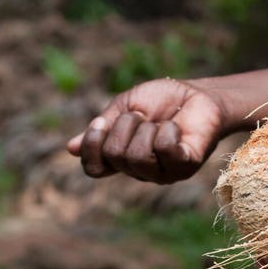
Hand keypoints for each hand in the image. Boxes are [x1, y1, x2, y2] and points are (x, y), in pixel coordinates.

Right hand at [67, 78, 225, 182]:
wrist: (197, 94)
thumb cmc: (161, 101)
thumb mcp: (124, 107)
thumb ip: (102, 127)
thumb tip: (70, 148)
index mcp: (122, 159)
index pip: (94, 169)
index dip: (92, 146)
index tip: (101, 123)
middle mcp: (140, 171)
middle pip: (115, 155)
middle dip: (126, 125)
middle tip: (144, 116)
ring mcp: (163, 173)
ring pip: (137, 156)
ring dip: (146, 127)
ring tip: (160, 122)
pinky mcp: (185, 167)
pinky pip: (164, 150)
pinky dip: (167, 130)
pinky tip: (176, 127)